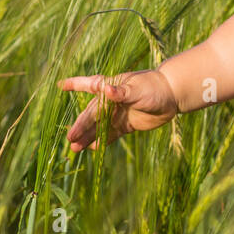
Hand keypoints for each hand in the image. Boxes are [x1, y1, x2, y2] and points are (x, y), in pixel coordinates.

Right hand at [58, 69, 179, 151]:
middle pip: (91, 115)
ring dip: (87, 137)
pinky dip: (101, 142)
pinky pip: (110, 135)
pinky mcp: (125, 125)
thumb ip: (121, 93)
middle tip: (70, 138)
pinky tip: (92, 149)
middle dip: (80, 126)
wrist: (172, 96)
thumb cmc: (154, 87)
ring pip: (98, 127)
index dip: (75, 84)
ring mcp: (117, 114)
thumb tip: (106, 91)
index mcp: (110, 87)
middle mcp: (110, 101)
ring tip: (74, 148)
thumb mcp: (138, 89)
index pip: (89, 85)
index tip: (60, 85)